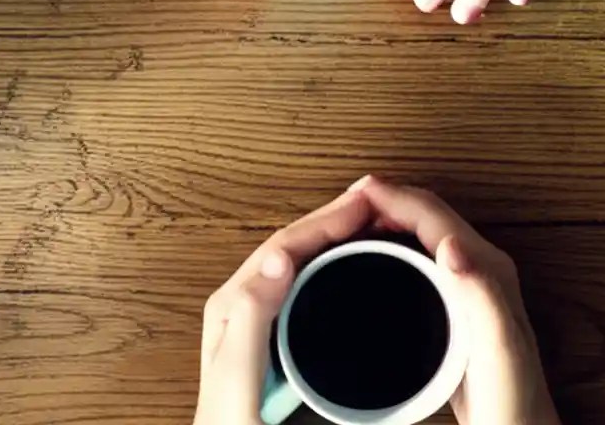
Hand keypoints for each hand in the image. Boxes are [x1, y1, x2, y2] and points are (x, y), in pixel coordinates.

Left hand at [194, 189, 372, 423]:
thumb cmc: (227, 422)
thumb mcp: (237, 373)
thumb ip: (250, 320)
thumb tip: (279, 258)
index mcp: (232, 305)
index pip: (283, 247)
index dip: (324, 220)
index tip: (364, 202)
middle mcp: (245, 306)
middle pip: (295, 249)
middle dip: (333, 221)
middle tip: (377, 200)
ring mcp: (264, 323)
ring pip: (305, 267)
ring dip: (337, 241)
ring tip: (374, 223)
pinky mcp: (280, 343)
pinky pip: (313, 294)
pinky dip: (337, 273)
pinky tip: (359, 273)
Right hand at [354, 177, 560, 424]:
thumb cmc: (510, 396)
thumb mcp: (497, 348)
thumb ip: (481, 296)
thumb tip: (450, 244)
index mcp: (487, 266)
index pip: (432, 213)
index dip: (393, 195)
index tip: (353, 191)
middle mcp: (481, 265)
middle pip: (426, 214)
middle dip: (386, 199)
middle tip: (340, 202)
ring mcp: (469, 281)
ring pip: (421, 230)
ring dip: (386, 216)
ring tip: (347, 220)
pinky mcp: (457, 298)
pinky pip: (419, 252)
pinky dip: (391, 241)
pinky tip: (370, 255)